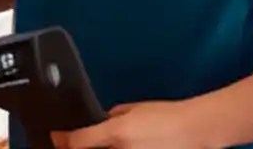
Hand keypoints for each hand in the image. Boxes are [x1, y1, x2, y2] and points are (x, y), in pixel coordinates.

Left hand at [53, 101, 211, 148]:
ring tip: (114, 140)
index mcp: (116, 133)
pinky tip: (126, 144)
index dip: (62, 140)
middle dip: (79, 147)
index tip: (56, 137)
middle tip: (77, 142)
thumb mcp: (136, 109)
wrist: (195, 130)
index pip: (77, 142)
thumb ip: (114, 118)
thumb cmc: (168, 115)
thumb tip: (100, 125)